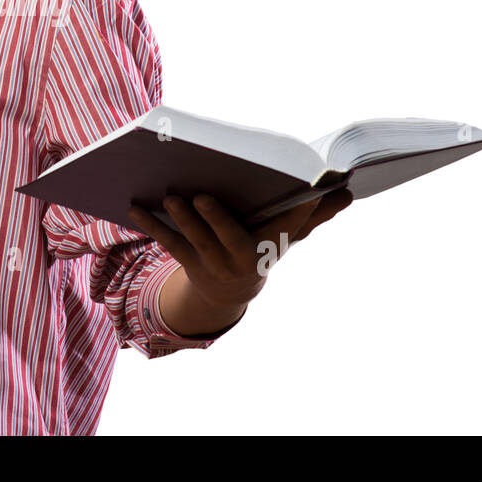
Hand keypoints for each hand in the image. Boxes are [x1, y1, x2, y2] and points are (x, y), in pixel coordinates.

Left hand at [126, 187, 352, 331]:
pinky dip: (151, 223)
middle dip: (216, 220)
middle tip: (201, 196)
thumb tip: (347, 190)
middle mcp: (244, 258)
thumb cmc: (263, 246)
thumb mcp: (289, 234)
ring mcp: (214, 264)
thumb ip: (314, 213)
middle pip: (231, 239)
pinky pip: (168, 243)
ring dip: (182, 220)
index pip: (291, 228)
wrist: (230, 291)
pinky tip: (134, 205)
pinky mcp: (188, 263)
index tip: (309, 190)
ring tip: (171, 196)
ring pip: (196, 242)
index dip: (302, 212)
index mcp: (273, 245)